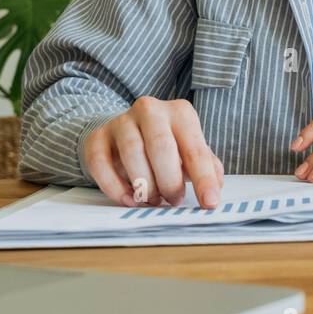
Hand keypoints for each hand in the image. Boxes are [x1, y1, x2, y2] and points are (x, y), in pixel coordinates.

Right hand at [82, 97, 223, 208]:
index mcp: (180, 113)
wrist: (126, 132)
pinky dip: (115, 187)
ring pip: (132, 153)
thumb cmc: (167, 146)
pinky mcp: (97, 137)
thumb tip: (215, 189)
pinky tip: (129, 199)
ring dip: (144, 185)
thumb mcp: (189, 151)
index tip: (209, 203)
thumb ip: (207, 167)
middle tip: (174, 200)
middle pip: (161, 147)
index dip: (203, 179)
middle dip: (169, 181)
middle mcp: (150, 110)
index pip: (194, 149)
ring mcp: (121, 121)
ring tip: (152, 200)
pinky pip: (101, 163)